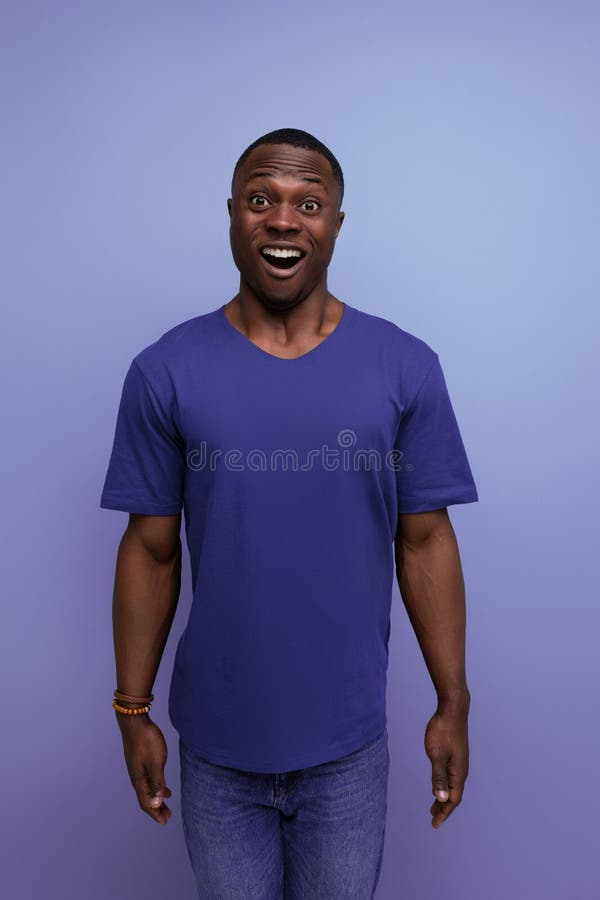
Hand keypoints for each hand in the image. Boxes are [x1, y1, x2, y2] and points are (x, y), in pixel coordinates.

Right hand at [117, 714, 172, 825]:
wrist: (135, 721)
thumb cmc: (146, 741)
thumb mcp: (156, 763)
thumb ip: (156, 783)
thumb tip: (155, 805)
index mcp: (139, 780)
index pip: (146, 803)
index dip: (155, 813)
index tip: (165, 821)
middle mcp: (136, 777)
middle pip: (146, 798)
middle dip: (156, 808)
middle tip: (168, 817)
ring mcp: (138, 769)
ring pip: (148, 789)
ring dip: (157, 798)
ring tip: (167, 805)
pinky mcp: (141, 761)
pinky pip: (149, 779)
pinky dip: (157, 786)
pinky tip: (165, 787)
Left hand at [424, 695, 469, 828]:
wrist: (452, 709)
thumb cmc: (443, 730)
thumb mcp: (436, 755)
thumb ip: (438, 776)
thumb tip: (441, 797)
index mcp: (458, 772)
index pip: (453, 799)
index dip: (444, 813)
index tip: (434, 824)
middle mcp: (462, 769)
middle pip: (454, 795)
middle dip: (444, 808)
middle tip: (433, 819)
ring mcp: (460, 761)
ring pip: (453, 785)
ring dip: (444, 797)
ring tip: (434, 806)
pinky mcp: (456, 754)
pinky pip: (452, 776)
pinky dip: (445, 784)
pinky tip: (438, 784)